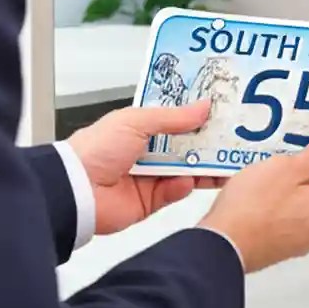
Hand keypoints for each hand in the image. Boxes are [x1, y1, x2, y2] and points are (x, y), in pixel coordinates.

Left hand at [67, 100, 223, 234]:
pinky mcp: (151, 201)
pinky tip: (187, 180)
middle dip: (207, 142)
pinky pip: (176, 192)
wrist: (75, 190)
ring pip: (187, 169)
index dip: (197, 117)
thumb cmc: (95, 149)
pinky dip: (184, 186)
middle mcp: (146, 152)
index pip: (176, 121)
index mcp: (140, 129)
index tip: (220, 112)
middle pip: (186, 146)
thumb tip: (204, 106)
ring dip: (204, 165)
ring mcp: (150, 177)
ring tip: (226, 159)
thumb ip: (173, 117)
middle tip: (233, 137)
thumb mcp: (137, 121)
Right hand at [198, 140, 308, 273]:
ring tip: (279, 169)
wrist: (222, 245)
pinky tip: (267, 191)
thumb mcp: (286, 168)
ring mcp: (306, 240)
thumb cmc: (254, 209)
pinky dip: (285, 205)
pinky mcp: (285, 246)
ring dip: (300, 189)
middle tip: (303, 152)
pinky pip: (293, 218)